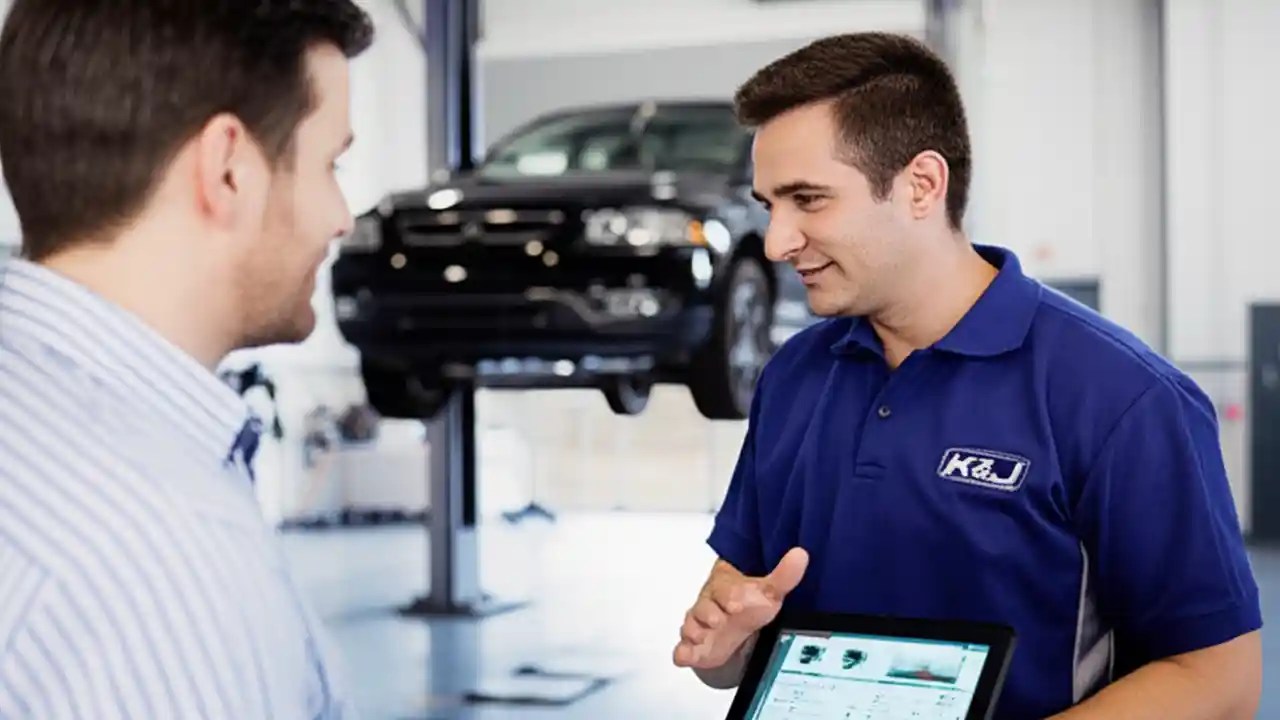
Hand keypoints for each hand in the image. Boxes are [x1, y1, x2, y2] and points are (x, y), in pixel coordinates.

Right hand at [673, 547, 808, 669]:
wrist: (736, 620)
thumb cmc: (750, 602)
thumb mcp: (769, 591)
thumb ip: (784, 575)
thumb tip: (801, 554)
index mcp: (723, 589)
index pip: (722, 589)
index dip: (728, 596)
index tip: (737, 604)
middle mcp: (708, 606)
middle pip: (703, 608)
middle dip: (709, 614)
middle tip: (718, 620)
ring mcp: (700, 626)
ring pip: (691, 626)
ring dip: (694, 631)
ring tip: (700, 637)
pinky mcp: (696, 647)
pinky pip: (683, 649)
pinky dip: (682, 653)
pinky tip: (682, 656)